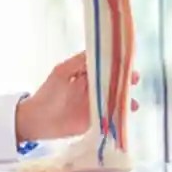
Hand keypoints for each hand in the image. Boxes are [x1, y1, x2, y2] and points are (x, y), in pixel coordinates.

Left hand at [15, 52, 139, 142]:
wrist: (37, 119)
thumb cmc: (48, 93)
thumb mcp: (62, 72)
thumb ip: (78, 62)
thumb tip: (95, 52)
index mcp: (84, 75)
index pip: (104, 67)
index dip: (117, 65)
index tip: (128, 63)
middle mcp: (92, 88)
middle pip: (113, 83)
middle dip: (125, 81)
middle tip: (134, 79)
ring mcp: (94, 104)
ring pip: (115, 100)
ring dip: (126, 100)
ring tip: (133, 103)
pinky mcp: (94, 120)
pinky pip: (111, 116)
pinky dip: (120, 116)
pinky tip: (126, 115)